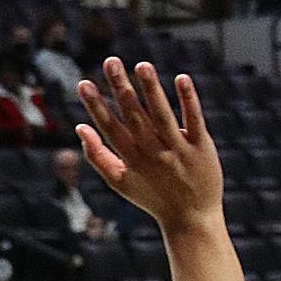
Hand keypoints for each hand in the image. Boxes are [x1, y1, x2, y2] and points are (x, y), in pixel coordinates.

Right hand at [76, 59, 223, 234]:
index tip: (83, 83)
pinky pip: (193, 120)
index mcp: (131, 159)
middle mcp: (153, 153)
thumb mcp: (120, 182)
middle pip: (134, 116)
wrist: (191, 219)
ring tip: (141, 65)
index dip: (96, 105)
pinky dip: (187, 100)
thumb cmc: (153, 198)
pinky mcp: (201, 147)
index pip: (110, 127)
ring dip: (151, 89)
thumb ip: (97, 156)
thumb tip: (79, 127)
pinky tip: (181, 78)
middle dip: (120, 88)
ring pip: (162, 115)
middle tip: (110, 61)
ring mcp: (177, 149)